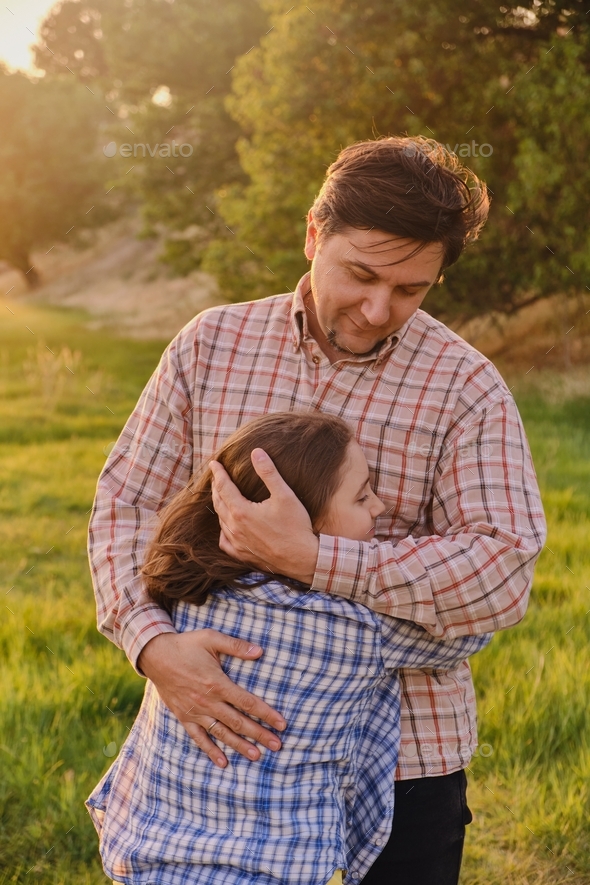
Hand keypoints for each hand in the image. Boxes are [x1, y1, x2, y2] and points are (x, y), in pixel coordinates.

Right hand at [136, 630, 286, 768]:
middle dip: (259, 734)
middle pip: (238, 722)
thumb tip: (260, 651)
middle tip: (277, 745)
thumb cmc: (186, 645)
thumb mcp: (211, 638)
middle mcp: (208, 701)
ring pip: (221, 732)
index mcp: (217, 683)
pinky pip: (199, 737)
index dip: (266, 713)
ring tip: (256, 756)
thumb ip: (236, 646)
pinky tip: (222, 762)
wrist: (155, 655)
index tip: (282, 724)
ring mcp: (195, 711)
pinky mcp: (184, 716)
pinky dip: (210, 750)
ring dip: (239, 745)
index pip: (247, 702)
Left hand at [210, 448, 319, 584]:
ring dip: (219, 506)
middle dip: (216, 487)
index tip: (215, 463)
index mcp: (241, 511)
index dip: (218, 473)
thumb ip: (268, 472)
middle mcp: (234, 528)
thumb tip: (256, 452)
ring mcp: (237, 543)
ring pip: (220, 521)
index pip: (223, 487)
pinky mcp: (242, 555)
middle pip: (218, 503)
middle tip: (216, 476)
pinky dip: (223, 530)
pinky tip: (227, 527)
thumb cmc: (295, 526)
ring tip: (221, 496)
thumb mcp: (284, 495)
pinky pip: (225, 541)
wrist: (302, 558)